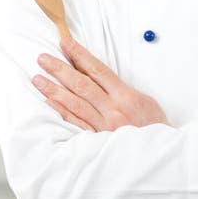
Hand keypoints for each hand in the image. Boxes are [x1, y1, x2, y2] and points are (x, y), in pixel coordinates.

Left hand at [32, 37, 168, 131]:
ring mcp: (103, 126)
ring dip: (54, 90)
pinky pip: (75, 125)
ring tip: (38, 78)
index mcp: (125, 96)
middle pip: (81, 85)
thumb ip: (122, 90)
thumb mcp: (145, 101)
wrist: (160, 155)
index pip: (97, 70)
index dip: (80, 55)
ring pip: (74, 104)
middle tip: (42, 58)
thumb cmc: (154, 127)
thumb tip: (100, 78)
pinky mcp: (97, 142)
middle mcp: (113, 109)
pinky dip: (61, 113)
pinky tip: (48, 102)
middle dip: (60, 69)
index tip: (65, 43)